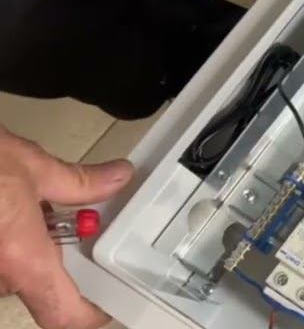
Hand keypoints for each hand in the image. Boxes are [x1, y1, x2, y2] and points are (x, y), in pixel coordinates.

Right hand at [0, 127, 132, 328]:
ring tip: (17, 207)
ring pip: (7, 271)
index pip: (64, 314)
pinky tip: (0, 210)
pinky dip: (1, 240)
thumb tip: (115, 178)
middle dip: (47, 254)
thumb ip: (78, 182)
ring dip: (17, 245)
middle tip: (57, 221)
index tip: (106, 303)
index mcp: (22, 259)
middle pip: (33, 284)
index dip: (90, 314)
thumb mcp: (31, 166)